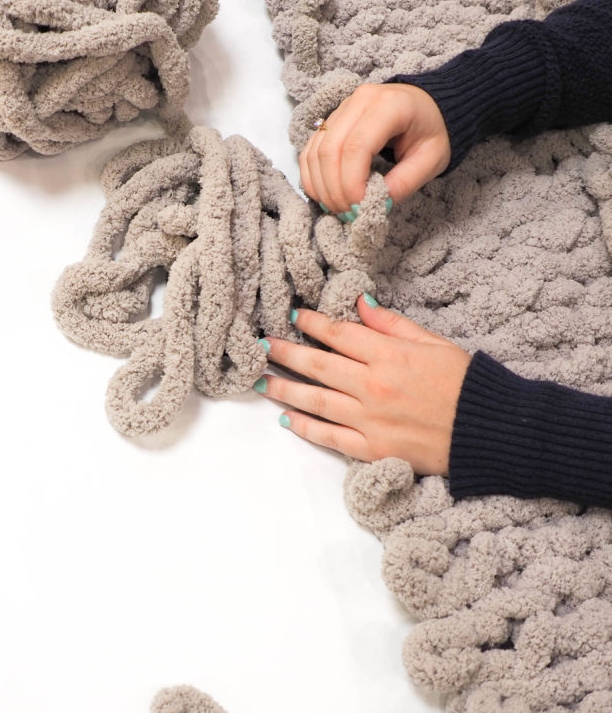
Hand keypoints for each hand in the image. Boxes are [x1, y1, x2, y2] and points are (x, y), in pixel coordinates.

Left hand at [254, 294, 470, 474]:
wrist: (490, 432)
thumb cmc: (466, 384)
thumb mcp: (433, 343)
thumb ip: (392, 324)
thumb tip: (360, 303)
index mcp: (389, 355)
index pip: (338, 334)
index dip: (312, 323)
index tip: (293, 317)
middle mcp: (373, 386)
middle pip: (317, 365)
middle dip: (285, 353)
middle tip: (261, 346)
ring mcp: (370, 419)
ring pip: (315, 400)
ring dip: (284, 388)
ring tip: (261, 380)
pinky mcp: (373, 449)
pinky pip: (330, 437)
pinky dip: (305, 427)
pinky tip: (286, 419)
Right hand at [299, 83, 450, 214]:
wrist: (428, 106)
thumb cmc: (433, 130)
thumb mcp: (431, 159)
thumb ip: (404, 183)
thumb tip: (375, 205)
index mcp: (388, 106)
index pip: (356, 146)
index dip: (352, 182)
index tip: (359, 207)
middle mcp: (359, 101)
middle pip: (330, 150)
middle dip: (334, 188)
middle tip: (347, 213)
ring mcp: (341, 109)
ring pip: (315, 152)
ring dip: (321, 186)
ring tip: (338, 207)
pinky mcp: (330, 122)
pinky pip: (310, 151)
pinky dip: (313, 177)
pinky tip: (326, 194)